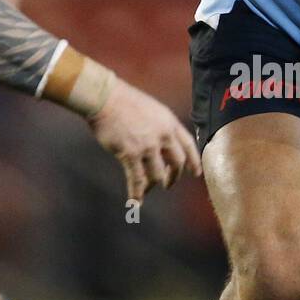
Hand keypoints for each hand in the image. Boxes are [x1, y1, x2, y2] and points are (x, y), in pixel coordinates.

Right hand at [88, 77, 201, 201]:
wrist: (104, 98)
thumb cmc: (123, 101)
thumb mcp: (152, 109)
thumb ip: (159, 126)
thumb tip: (160, 143)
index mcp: (169, 122)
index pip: (188, 145)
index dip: (194, 161)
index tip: (195, 173)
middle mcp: (163, 136)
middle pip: (177, 162)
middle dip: (174, 176)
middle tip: (168, 184)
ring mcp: (147, 146)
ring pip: (157, 174)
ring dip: (153, 184)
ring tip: (147, 189)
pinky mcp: (130, 154)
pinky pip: (137, 179)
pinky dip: (137, 192)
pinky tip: (135, 201)